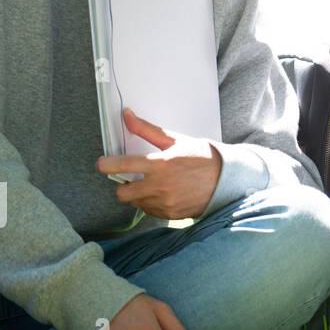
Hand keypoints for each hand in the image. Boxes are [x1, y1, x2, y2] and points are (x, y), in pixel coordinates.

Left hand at [96, 108, 223, 219]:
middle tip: (133, 178)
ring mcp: (165, 202)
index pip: (123, 165)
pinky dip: (152, 203)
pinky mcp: (170, 214)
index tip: (102, 164)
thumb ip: (147, 130)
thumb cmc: (202, 157)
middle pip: (123, 193)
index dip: (107, 165)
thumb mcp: (176, 140)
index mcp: (160, 164)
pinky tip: (164, 194)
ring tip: (155, 185)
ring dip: (139, 195)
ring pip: (136, 203)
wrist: (227, 179)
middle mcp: (160, 186)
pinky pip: (149, 211)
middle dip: (123, 186)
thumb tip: (127, 115)